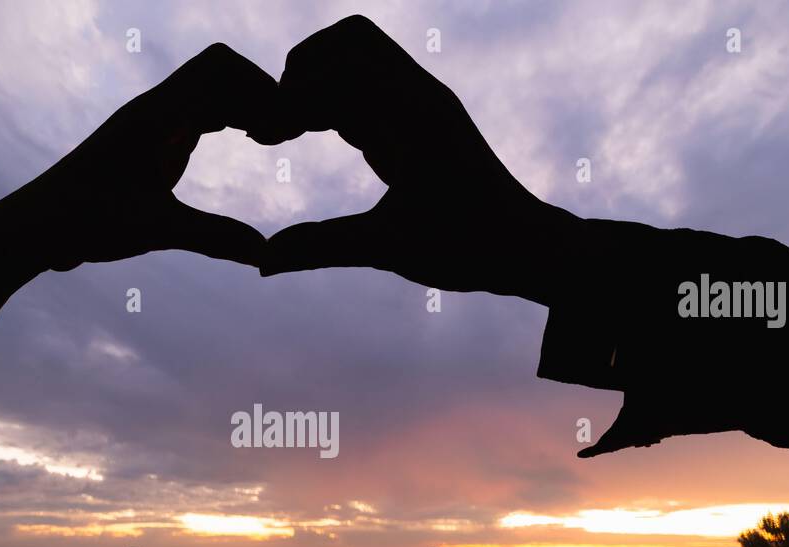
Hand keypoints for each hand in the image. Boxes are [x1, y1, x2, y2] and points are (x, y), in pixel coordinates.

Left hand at [0, 43, 282, 273]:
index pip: (222, 69)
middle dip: (262, 93)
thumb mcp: (156, 231)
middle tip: (284, 137)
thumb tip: (267, 255)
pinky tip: (247, 144)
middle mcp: (156, 108)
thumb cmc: (87, 222)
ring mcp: (154, 119)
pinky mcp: (152, 135)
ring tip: (271, 141)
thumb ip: (215, 237)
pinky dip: (231, 114)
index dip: (262, 91)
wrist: (38, 224)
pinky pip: (200, 106)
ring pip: (212, 86)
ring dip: (246, 103)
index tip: (280, 136)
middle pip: (223, 69)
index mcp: (156, 116)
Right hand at [260, 16, 576, 304]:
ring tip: (281, 132)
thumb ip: (323, 248)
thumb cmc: (469, 249)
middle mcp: (419, 96)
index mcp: (416, 118)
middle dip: (302, 71)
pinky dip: (332, 101)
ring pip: (357, 58)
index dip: (292, 100)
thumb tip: (263, 264)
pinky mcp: (417, 119)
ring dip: (316, 83)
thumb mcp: (390, 250)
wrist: (526, 247)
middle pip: (349, 41)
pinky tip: (307, 137)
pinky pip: (367, 88)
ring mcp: (420, 104)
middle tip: (273, 125)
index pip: (340, 75)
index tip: (262, 139)